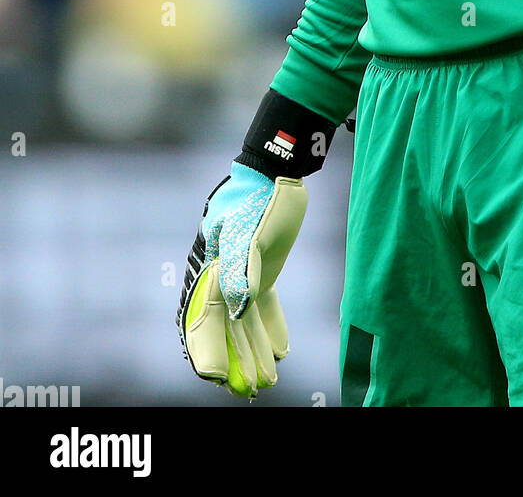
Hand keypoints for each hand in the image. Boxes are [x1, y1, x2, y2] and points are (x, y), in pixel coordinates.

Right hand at [178, 163, 306, 398]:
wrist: (275, 171)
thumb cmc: (257, 198)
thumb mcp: (247, 230)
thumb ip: (240, 269)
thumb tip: (238, 308)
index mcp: (210, 269)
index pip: (202, 320)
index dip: (208, 350)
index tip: (219, 377)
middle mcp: (221, 277)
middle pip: (222, 328)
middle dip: (234, 361)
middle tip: (250, 391)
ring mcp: (240, 274)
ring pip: (243, 321)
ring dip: (253, 350)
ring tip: (267, 381)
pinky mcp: (260, 269)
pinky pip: (261, 306)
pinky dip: (269, 327)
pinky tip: (280, 349)